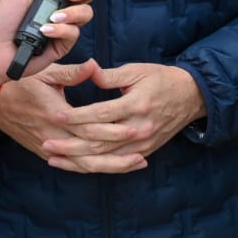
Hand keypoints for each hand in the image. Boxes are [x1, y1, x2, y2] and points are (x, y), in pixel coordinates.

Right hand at [0, 59, 137, 165]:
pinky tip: (114, 167)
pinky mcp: (46, 153)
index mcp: (55, 114)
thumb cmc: (20, 83)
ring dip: (112, 166)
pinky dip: (95, 169)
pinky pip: (74, 167)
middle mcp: (53, 136)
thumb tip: (95, 66)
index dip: (114, 129)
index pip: (90, 127)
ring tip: (137, 163)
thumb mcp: (45, 72)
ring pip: (85, 165)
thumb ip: (72, 71)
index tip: (136, 127)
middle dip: (119, 154)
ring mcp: (49, 148)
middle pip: (91, 153)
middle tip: (145, 151)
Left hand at [41, 62, 206, 172]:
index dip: (75, 116)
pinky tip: (77, 166)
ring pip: (105, 158)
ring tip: (54, 159)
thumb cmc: (161, 79)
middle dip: (70, 145)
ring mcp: (142, 143)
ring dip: (78, 160)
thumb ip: (110, 75)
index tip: (54, 115)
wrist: (191, 96)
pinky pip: (116, 164)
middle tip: (46, 143)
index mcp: (135, 104)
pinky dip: (96, 166)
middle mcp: (138, 128)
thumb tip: (88, 72)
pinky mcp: (144, 151)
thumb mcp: (137, 70)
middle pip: (98, 142)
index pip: (99, 114)